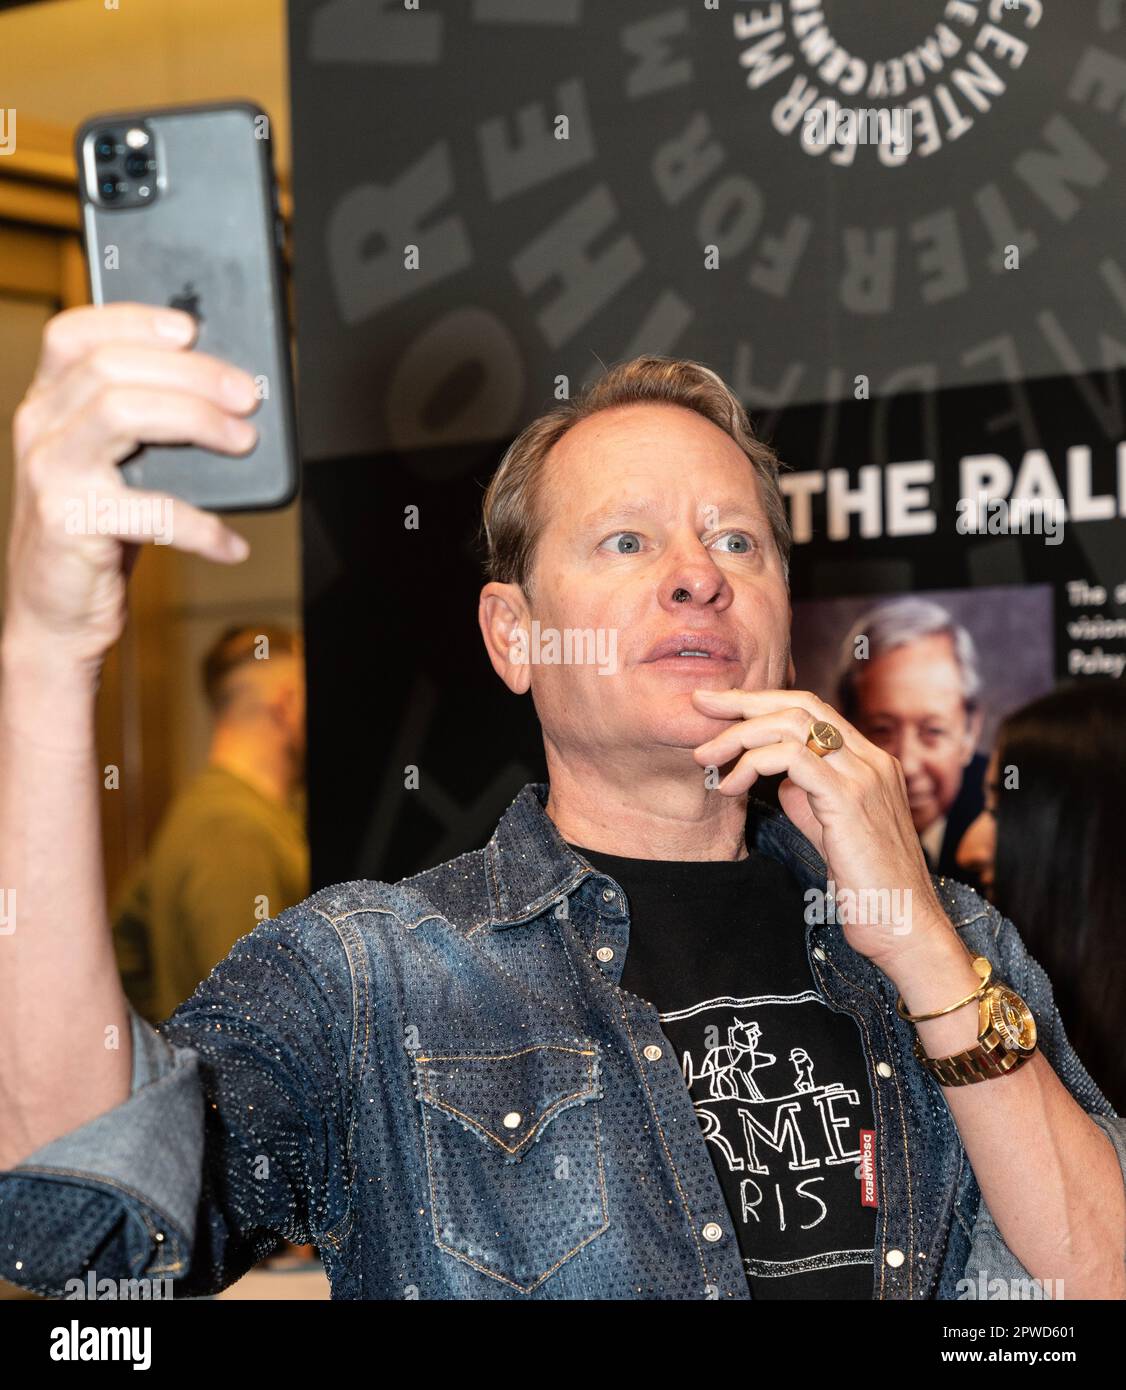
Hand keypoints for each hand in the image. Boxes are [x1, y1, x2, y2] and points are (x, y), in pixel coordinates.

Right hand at [3, 302, 259, 673]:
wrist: (53, 613)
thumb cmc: (97, 531)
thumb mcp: (114, 467)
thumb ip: (146, 424)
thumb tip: (226, 394)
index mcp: (48, 402)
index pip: (75, 333)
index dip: (133, 319)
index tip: (191, 327)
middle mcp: (40, 427)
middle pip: (112, 367)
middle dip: (192, 373)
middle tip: (246, 396)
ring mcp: (50, 472)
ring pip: (123, 411)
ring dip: (197, 421)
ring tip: (244, 442)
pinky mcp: (70, 522)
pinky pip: (150, 509)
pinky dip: (201, 526)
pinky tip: (230, 542)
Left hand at [690, 686, 949, 966]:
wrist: (904, 927)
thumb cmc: (868, 886)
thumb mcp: (832, 829)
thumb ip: (809, 797)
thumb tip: (778, 778)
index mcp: (870, 762)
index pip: (812, 709)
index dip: (763, 702)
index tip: (721, 707)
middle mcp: (872, 760)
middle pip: (801, 704)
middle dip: (744, 700)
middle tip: (700, 704)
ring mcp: (865, 776)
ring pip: (793, 724)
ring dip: (739, 734)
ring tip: (707, 757)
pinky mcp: (849, 800)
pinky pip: (793, 758)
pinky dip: (753, 763)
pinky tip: (732, 786)